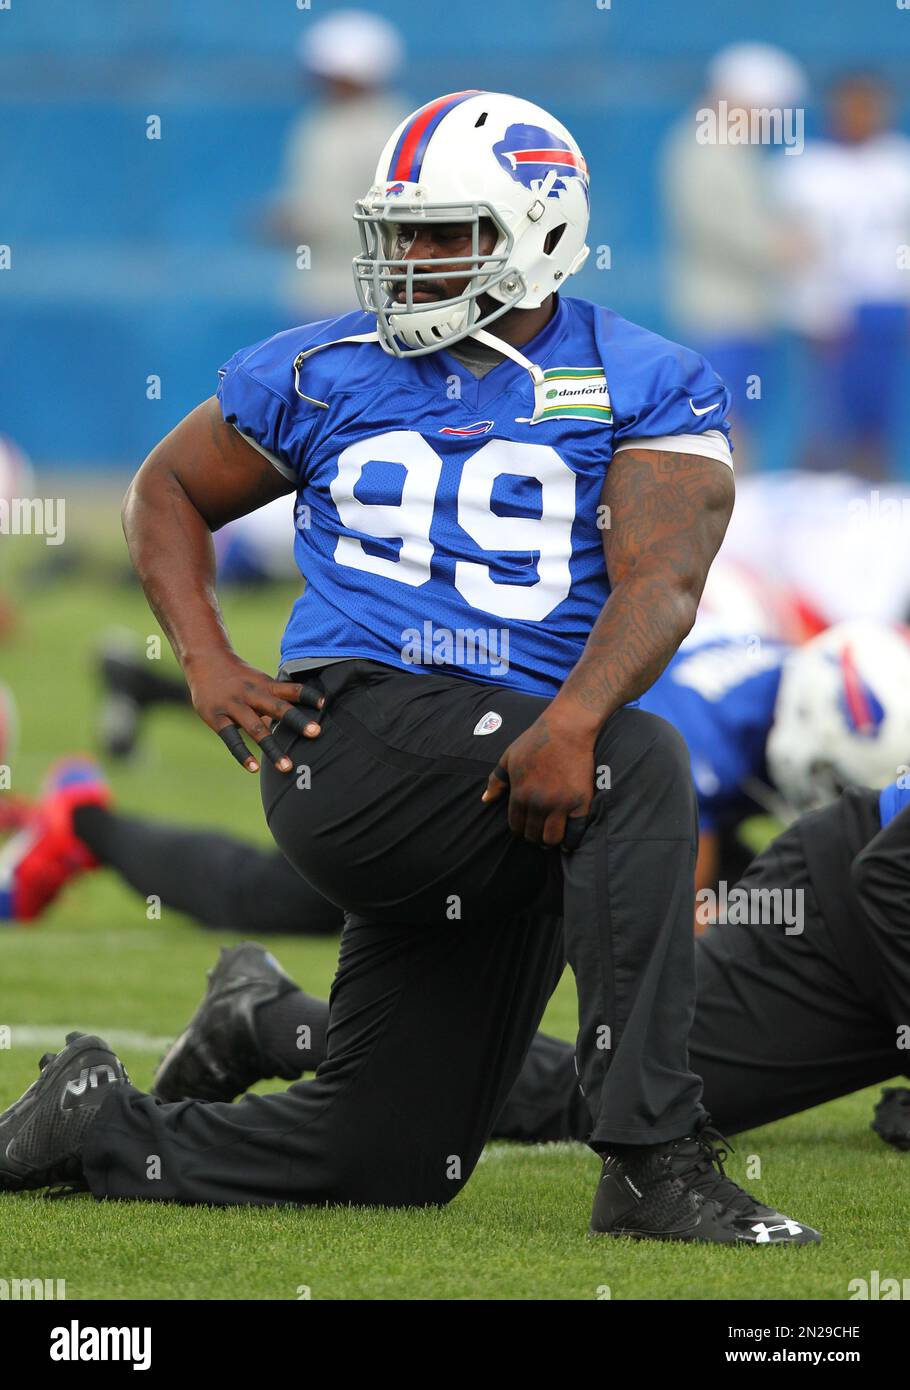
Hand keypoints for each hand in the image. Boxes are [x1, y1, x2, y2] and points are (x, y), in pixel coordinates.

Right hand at [186, 650, 323, 773]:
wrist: (204, 659)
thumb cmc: (239, 677)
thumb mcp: (259, 682)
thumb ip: (275, 701)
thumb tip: (296, 723)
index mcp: (266, 685)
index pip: (292, 689)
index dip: (308, 695)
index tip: (325, 704)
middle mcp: (252, 694)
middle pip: (278, 708)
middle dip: (298, 721)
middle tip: (316, 733)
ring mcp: (234, 705)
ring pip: (256, 729)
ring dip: (272, 748)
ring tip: (287, 767)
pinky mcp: (216, 718)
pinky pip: (231, 739)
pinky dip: (242, 754)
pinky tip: (254, 768)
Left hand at [481, 709, 594, 845]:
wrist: (567, 729)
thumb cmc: (535, 741)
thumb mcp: (508, 757)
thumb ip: (496, 780)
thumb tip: (485, 800)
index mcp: (519, 793)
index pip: (516, 825)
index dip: (519, 829)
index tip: (525, 826)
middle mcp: (538, 803)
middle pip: (532, 835)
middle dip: (534, 835)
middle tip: (539, 830)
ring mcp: (560, 804)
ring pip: (551, 839)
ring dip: (550, 840)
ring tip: (552, 834)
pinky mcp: (580, 803)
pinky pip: (574, 833)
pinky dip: (571, 841)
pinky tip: (569, 841)